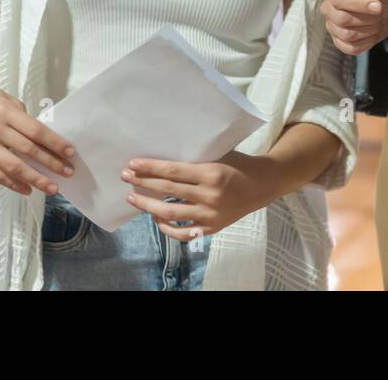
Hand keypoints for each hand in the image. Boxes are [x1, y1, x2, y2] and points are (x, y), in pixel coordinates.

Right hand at [0, 72, 74, 195]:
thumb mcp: (8, 101)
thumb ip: (24, 121)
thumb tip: (46, 144)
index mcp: (5, 112)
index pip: (37, 131)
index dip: (55, 144)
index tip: (71, 153)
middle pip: (27, 151)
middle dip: (51, 164)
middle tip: (68, 173)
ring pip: (12, 168)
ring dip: (35, 180)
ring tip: (53, 188)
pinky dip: (12, 184)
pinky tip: (27, 189)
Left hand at [121, 151, 278, 242]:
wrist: (262, 185)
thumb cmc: (239, 164)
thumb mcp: (219, 155)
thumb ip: (195, 159)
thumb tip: (162, 159)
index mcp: (211, 173)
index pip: (173, 171)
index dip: (150, 168)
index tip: (132, 164)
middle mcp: (209, 195)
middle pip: (168, 190)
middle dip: (143, 183)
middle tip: (125, 177)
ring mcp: (210, 215)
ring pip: (170, 213)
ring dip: (148, 205)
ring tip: (132, 198)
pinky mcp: (212, 228)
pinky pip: (183, 232)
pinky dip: (166, 227)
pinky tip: (155, 218)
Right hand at [320, 0, 387, 53]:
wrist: (381, 11)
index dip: (359, 5)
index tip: (379, 6)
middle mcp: (327, 8)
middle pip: (342, 19)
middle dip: (368, 18)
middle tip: (381, 12)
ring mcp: (332, 27)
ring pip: (348, 35)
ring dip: (369, 30)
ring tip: (377, 21)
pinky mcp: (339, 42)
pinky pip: (352, 48)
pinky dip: (367, 42)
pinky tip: (372, 32)